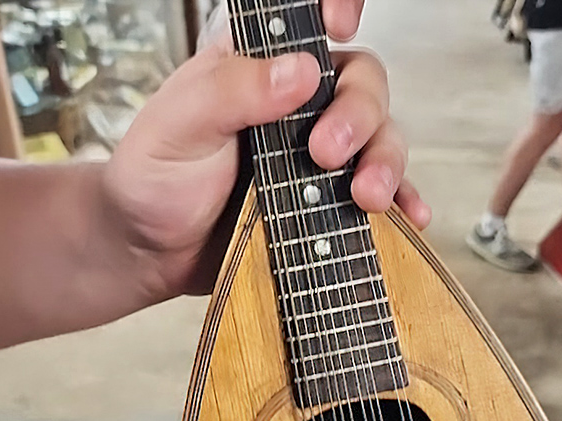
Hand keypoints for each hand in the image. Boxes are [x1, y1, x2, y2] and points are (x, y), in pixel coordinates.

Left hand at [103, 10, 429, 300]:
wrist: (152, 255)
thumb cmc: (154, 182)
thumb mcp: (178, 126)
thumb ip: (232, 92)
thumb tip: (301, 71)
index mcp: (257, 66)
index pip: (307, 20)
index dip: (337, 7)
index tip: (339, 25)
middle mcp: (296, 105)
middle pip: (360, 84)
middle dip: (358, 116)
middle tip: (325, 154)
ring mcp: (317, 157)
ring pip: (380, 138)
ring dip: (385, 163)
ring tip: (367, 196)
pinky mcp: (329, 204)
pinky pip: (380, 195)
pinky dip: (401, 203)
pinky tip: (409, 215)